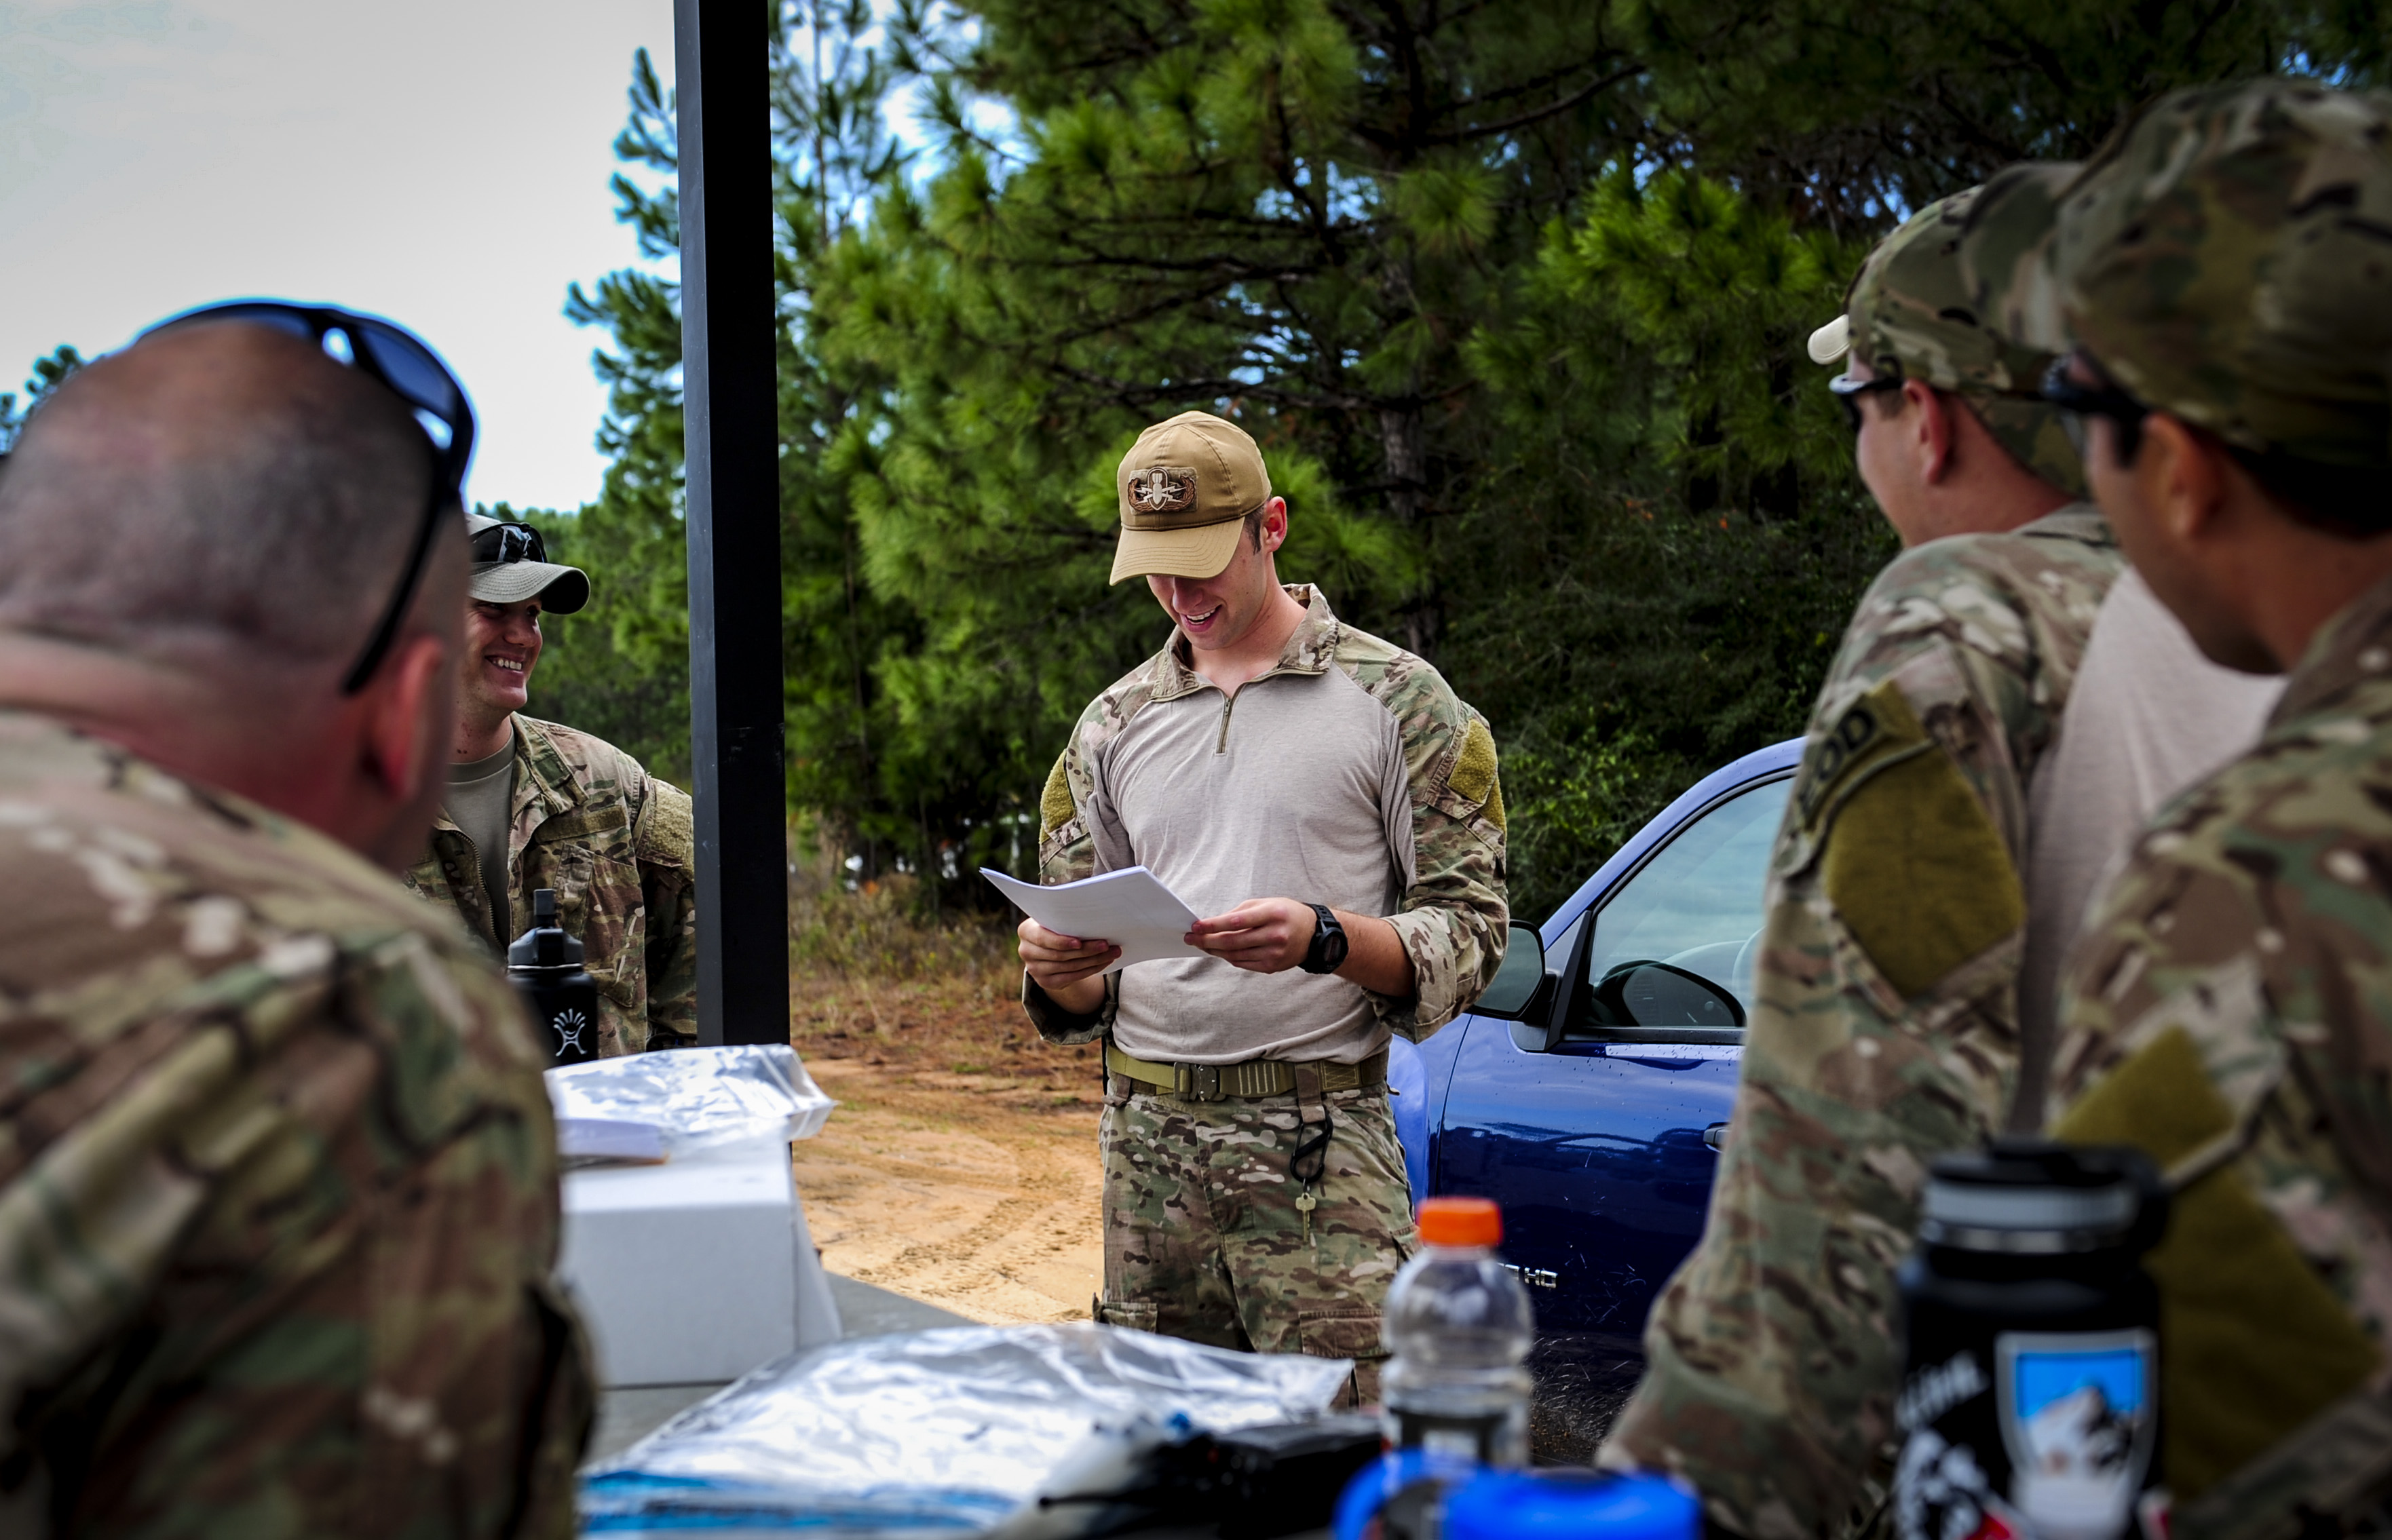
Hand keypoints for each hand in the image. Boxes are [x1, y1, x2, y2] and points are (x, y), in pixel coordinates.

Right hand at [1018, 916, 1118, 1005]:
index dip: (1061, 942)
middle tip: (1107, 945)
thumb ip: (1064, 919)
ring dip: (1094, 960)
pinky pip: (1072, 977)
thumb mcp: (1054, 919)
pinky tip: (1103, 962)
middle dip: (1086, 949)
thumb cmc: (1055, 926)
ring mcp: (1034, 969)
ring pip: (1069, 966)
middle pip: (1060, 954)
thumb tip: (1095, 919)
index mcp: (1026, 931)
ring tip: (1112, 952)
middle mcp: (1025, 951)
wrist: (1048, 947)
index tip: (1079, 942)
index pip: (1043, 938)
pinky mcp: (1045, 982)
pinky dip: (1090, 969)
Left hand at [1186, 897, 1316, 973]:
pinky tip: (1220, 952)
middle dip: (1207, 941)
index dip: (1213, 925)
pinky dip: (1229, 958)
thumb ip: (1240, 912)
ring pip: (1235, 955)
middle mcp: (1275, 935)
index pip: (1236, 922)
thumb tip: (1213, 923)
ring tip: (1202, 945)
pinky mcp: (1272, 967)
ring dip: (1215, 951)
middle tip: (1191, 939)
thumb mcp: (1266, 903)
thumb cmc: (1286, 914)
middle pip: (1232, 941)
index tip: (1196, 926)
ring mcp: (1274, 954)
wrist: (1314, 935)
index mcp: (1273, 914)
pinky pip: (1243, 964)